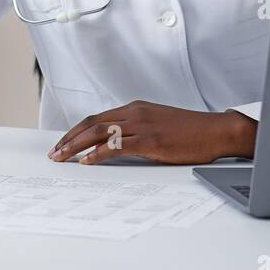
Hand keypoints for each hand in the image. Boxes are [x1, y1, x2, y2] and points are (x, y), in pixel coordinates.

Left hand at [47, 101, 257, 164]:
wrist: (215, 131)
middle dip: (69, 139)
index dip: (76, 131)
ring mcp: (142, 125)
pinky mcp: (151, 140)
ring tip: (63, 158)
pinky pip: (117, 145)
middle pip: (92, 123)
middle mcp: (135, 112)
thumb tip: (114, 146)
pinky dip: (98, 153)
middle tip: (54, 153)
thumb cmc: (190, 132)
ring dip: (76, 146)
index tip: (62, 144)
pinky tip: (87, 161)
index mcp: (135, 108)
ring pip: (99, 132)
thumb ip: (136, 130)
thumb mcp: (158, 125)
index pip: (97, 118)